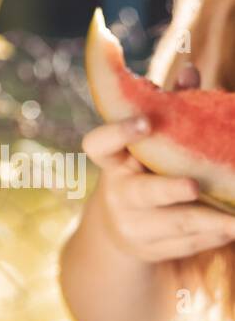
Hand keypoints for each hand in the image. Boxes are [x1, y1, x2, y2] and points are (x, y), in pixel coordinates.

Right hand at [82, 64, 234, 260]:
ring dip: (207, 221)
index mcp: (114, 163)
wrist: (120, 229)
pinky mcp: (150, 249)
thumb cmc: (145, 171)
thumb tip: (190, 71)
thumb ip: (170, 108)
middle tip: (193, 185)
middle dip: (167, 190)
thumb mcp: (150, 143)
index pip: (99, 145)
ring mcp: (132, 226)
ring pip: (171, 224)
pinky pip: (185, 244)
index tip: (146, 121)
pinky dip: (212, 237)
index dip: (117, 133)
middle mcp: (118, 195)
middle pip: (139, 193)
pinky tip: (231, 228)